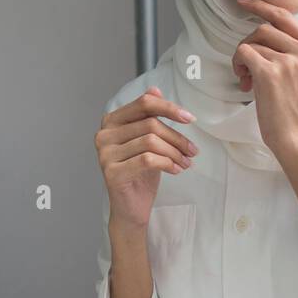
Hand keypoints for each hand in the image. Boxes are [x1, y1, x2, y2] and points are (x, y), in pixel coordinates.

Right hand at [95, 87, 195, 229]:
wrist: (130, 208)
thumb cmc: (139, 173)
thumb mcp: (148, 141)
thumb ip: (148, 116)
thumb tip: (155, 89)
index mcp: (111, 122)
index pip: (143, 104)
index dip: (169, 107)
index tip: (190, 118)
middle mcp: (104, 135)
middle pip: (150, 124)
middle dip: (177, 137)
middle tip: (192, 150)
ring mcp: (105, 154)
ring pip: (151, 142)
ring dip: (175, 152)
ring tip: (186, 162)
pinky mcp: (112, 172)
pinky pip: (148, 160)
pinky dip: (168, 163)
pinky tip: (176, 170)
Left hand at [232, 0, 297, 157]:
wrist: (297, 134)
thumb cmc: (294, 103)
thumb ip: (290, 46)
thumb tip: (261, 27)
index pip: (283, 15)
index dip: (260, 5)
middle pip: (263, 28)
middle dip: (249, 43)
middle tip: (245, 66)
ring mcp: (289, 60)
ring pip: (252, 41)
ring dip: (242, 58)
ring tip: (246, 78)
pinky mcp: (270, 72)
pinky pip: (244, 53)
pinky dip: (238, 65)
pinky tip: (244, 82)